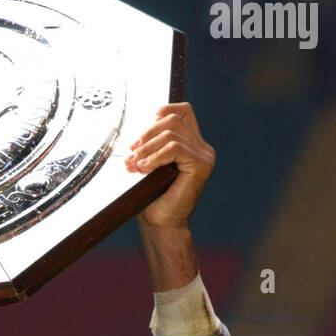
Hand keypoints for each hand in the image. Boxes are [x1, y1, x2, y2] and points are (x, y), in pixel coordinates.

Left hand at [125, 102, 214, 229]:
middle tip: (130, 153)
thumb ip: (151, 143)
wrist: (161, 224)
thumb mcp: (150, 162)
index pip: (180, 111)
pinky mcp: (201, 165)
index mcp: (193, 143)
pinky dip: (155, 156)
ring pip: (171, 133)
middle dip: (146, 134)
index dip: (158, 115)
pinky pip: (174, 148)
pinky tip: (144, 168)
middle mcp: (203, 147)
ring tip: (134, 164)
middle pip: (173, 120)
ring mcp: (205, 155)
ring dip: (147, 148)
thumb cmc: (153, 197)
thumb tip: (138, 131)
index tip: (138, 138)